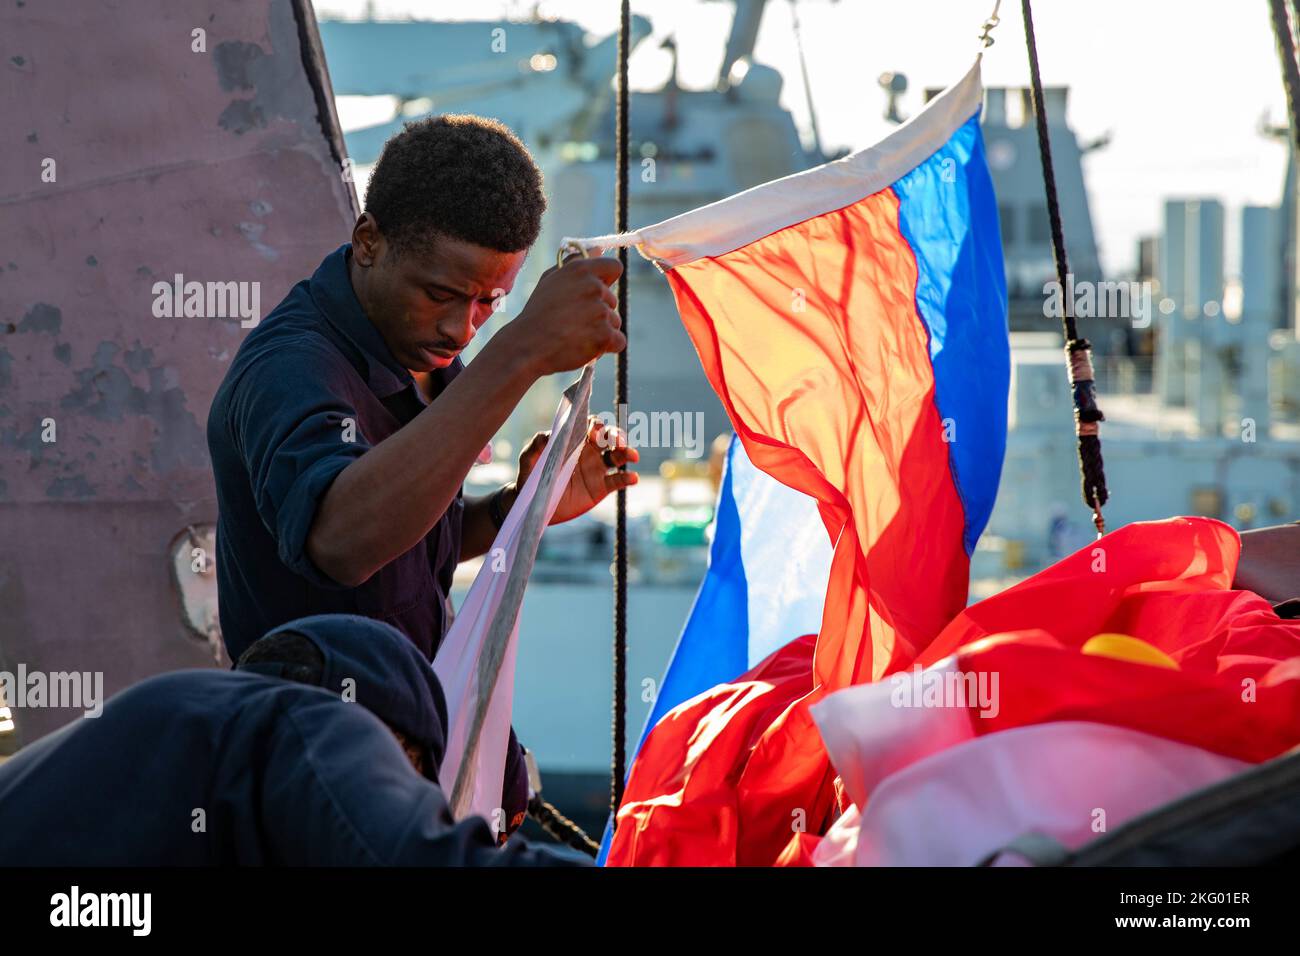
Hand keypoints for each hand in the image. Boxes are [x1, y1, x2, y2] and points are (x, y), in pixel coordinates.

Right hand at [507, 255, 624, 375]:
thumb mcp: (550, 280)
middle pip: (612, 301)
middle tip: (573, 322)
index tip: (596, 293)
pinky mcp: (604, 335)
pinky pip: (619, 341)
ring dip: (601, 331)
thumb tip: (598, 249)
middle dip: (598, 313)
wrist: (527, 346)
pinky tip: (585, 347)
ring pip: (614, 322)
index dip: (608, 281)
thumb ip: (575, 262)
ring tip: (575, 335)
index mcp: (580, 270)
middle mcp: (593, 287)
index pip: (614, 267)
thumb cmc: (538, 314)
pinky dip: (605, 347)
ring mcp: (600, 311)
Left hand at [515, 416, 638, 524]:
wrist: (534, 504)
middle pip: (609, 438)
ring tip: (632, 455)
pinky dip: (628, 478)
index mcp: (575, 440)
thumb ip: (536, 445)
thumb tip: (548, 435)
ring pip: (618, 457)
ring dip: (627, 453)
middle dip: (616, 435)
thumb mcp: (529, 460)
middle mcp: (589, 452)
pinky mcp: (601, 488)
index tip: (596, 431)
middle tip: (619, 441)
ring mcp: (597, 470)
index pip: (591, 426)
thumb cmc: (530, 477)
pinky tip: (633, 478)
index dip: (597, 425)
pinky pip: (618, 481)